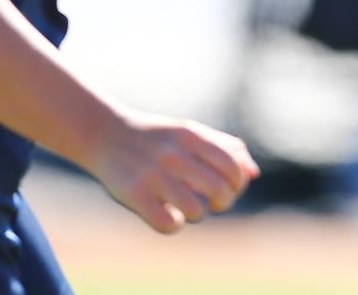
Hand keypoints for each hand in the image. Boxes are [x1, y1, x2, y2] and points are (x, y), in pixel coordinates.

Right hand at [84, 109, 260, 233]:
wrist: (105, 134)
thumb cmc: (156, 137)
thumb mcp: (190, 132)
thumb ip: (224, 148)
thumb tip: (252, 174)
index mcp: (191, 135)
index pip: (232, 165)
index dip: (237, 183)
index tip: (227, 187)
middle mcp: (174, 153)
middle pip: (218, 190)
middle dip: (223, 202)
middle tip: (213, 202)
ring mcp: (153, 174)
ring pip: (195, 210)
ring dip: (196, 214)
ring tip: (187, 207)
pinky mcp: (133, 194)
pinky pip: (166, 223)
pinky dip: (173, 224)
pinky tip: (168, 214)